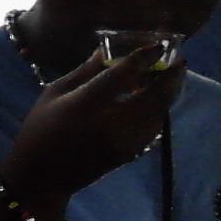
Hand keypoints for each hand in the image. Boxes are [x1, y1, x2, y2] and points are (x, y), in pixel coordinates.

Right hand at [0, 45, 178, 216]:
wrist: (43, 175)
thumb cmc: (41, 129)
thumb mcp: (54, 93)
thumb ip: (84, 72)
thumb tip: (106, 51)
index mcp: (85, 103)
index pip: (122, 75)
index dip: (142, 58)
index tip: (156, 45)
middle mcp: (110, 122)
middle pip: (153, 96)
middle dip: (171, 77)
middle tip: (180, 62)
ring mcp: (124, 140)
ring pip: (159, 112)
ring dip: (168, 94)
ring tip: (170, 79)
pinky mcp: (130, 152)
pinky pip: (153, 127)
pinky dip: (159, 111)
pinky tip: (155, 101)